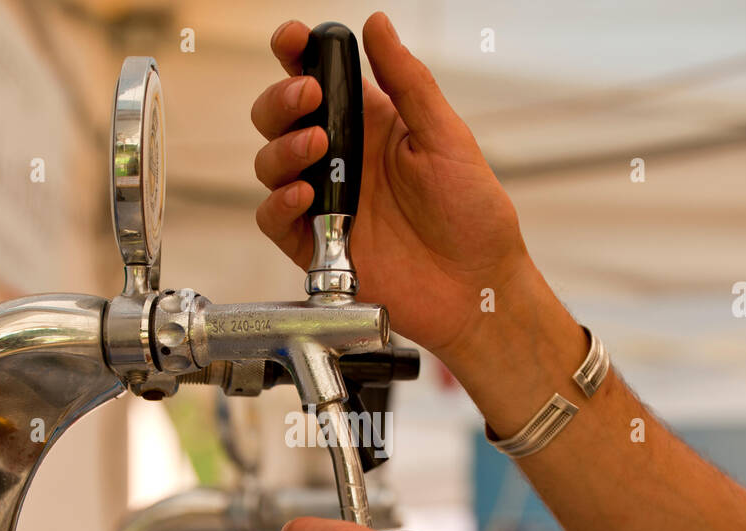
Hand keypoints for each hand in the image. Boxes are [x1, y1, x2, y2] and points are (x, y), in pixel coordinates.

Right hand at [252, 12, 532, 360]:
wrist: (475, 288)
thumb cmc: (472, 216)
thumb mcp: (446, 137)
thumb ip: (408, 81)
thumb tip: (377, 24)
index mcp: (371, 126)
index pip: (319, 80)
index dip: (295, 54)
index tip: (292, 39)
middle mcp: (341, 161)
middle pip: (280, 118)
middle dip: (281, 100)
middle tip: (309, 99)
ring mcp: (325, 203)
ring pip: (270, 163)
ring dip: (282, 148)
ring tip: (316, 148)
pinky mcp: (315, 246)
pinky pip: (272, 219)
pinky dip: (277, 203)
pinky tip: (302, 195)